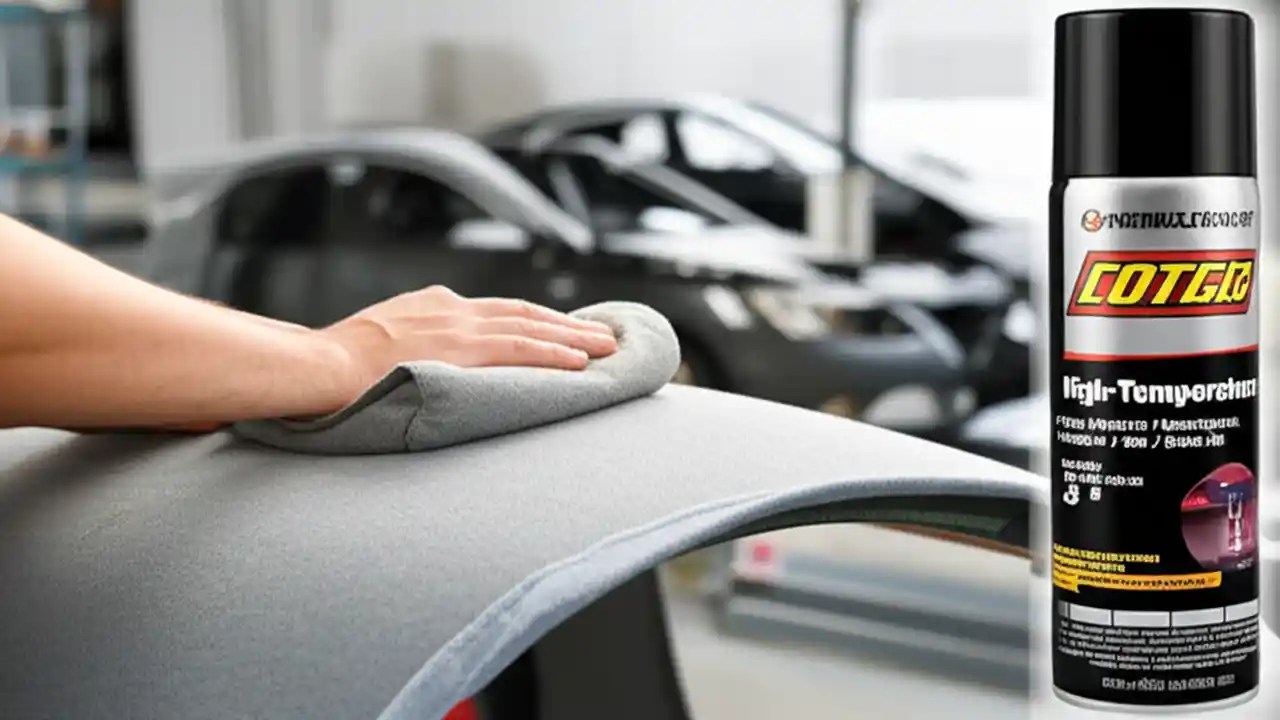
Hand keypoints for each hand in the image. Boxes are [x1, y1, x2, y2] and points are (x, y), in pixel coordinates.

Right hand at [318, 286, 617, 402]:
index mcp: (433, 305)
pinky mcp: (461, 351)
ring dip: (573, 338)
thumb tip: (415, 364)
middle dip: (567, 325)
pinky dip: (553, 354)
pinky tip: (580, 362)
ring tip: (607, 348)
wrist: (315, 364)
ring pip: (531, 329)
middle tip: (603, 335)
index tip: (562, 331)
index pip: (497, 312)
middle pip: (524, 315)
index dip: (534, 322)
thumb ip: (406, 345)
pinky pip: (519, 350)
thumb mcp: (376, 342)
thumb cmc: (333, 366)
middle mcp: (452, 309)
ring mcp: (458, 328)